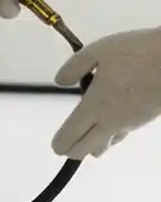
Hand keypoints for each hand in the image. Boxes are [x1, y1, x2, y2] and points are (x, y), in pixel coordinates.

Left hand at [51, 28, 160, 158]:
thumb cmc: (137, 53)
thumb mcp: (97, 51)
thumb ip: (74, 67)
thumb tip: (60, 81)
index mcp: (96, 105)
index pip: (72, 134)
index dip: (60, 143)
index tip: (55, 147)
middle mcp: (112, 120)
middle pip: (87, 148)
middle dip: (73, 150)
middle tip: (65, 148)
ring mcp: (131, 122)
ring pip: (106, 144)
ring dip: (93, 145)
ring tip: (85, 140)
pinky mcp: (145, 119)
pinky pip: (122, 134)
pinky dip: (111, 136)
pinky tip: (108, 127)